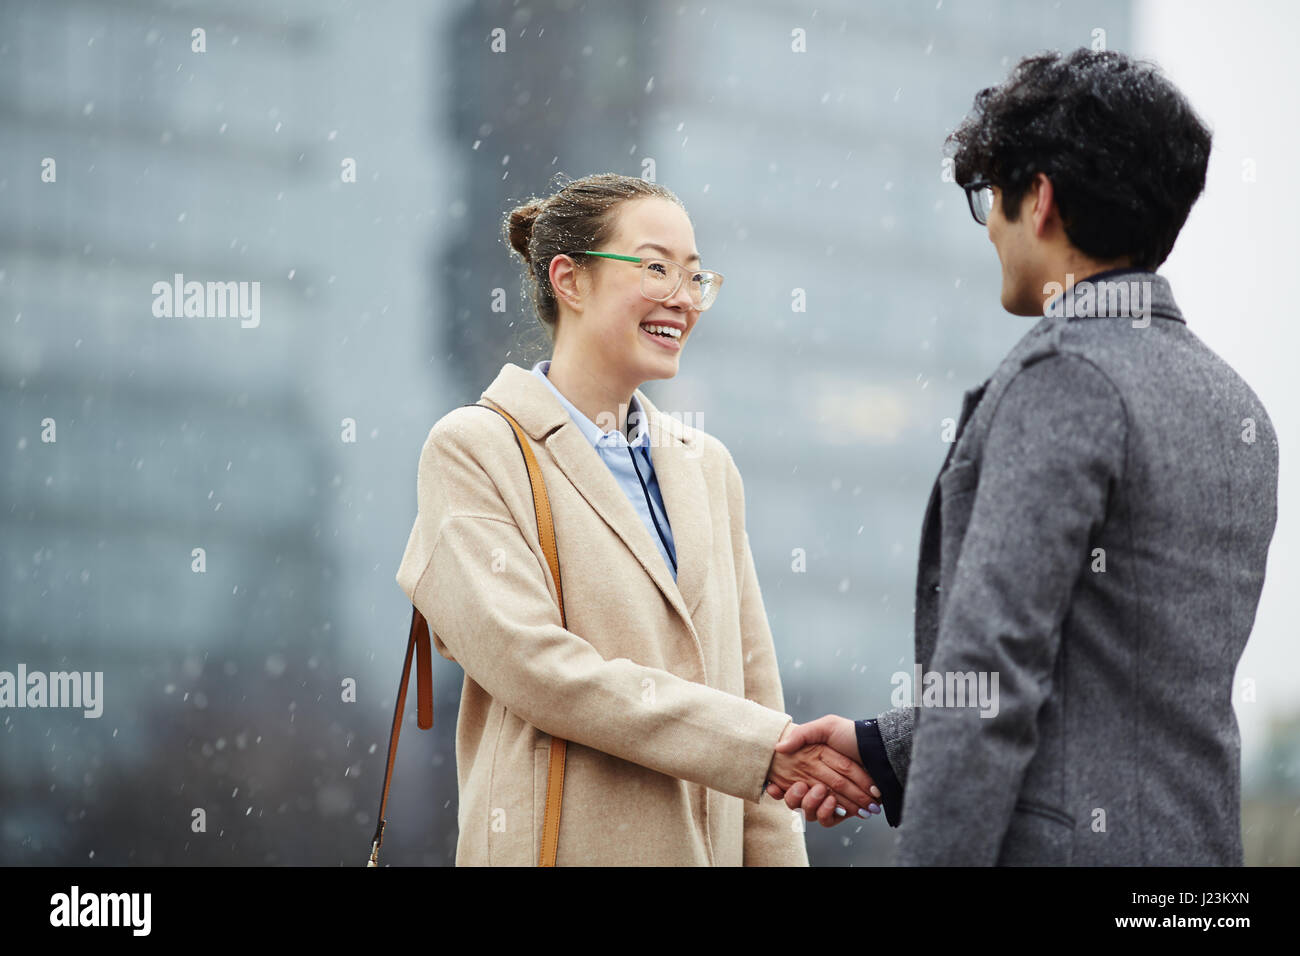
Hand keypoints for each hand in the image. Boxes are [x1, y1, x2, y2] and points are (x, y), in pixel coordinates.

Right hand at [766, 715, 881, 826]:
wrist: (877, 746)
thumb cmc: (852, 735)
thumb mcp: (827, 726)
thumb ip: (802, 734)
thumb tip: (779, 748)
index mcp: (811, 766)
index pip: (792, 782)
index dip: (783, 788)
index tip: (781, 786)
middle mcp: (817, 784)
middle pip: (799, 799)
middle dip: (799, 796)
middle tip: (810, 786)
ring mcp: (828, 798)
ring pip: (809, 811)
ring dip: (811, 804)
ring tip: (821, 792)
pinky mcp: (840, 810)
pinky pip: (826, 820)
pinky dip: (825, 813)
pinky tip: (831, 802)